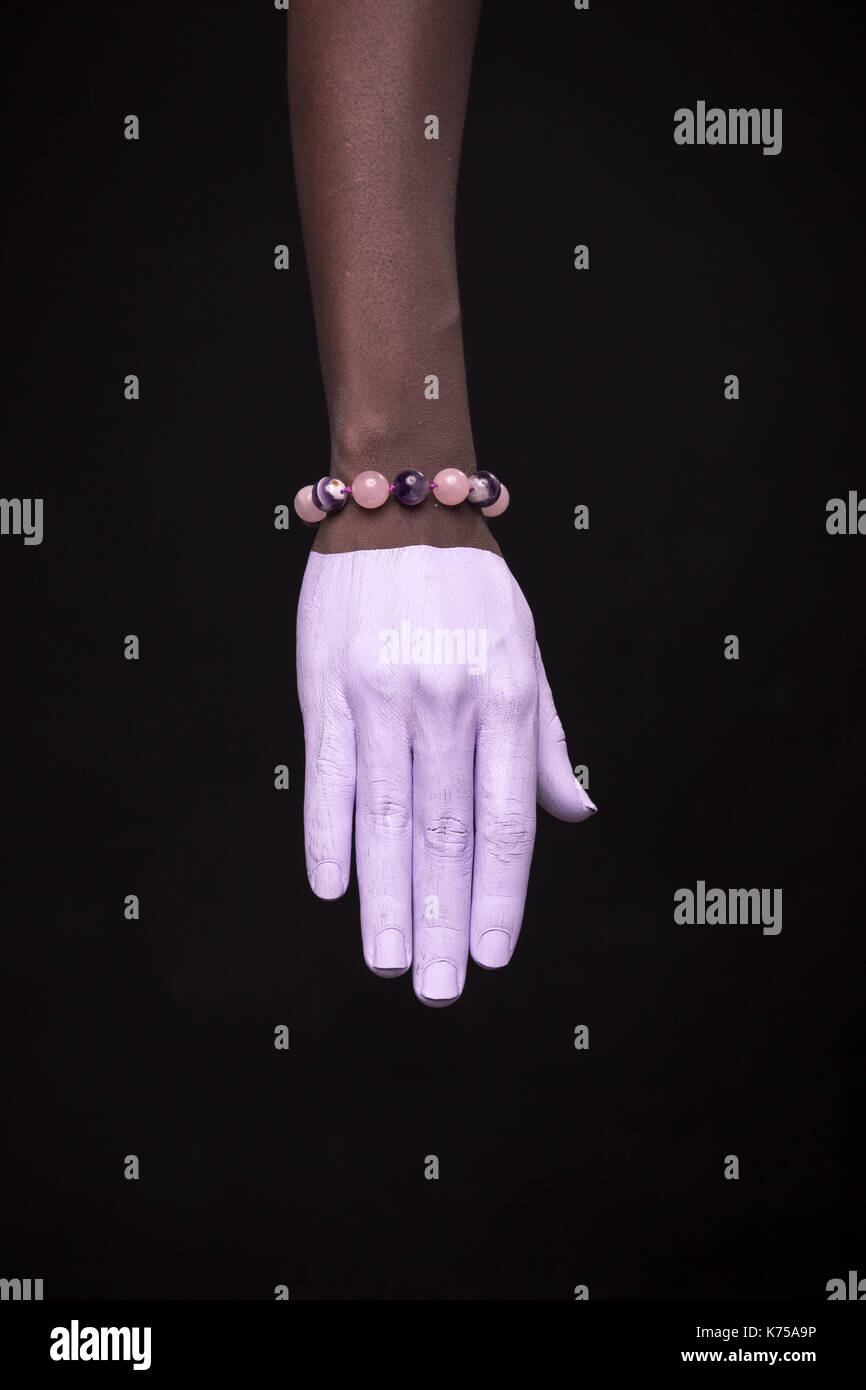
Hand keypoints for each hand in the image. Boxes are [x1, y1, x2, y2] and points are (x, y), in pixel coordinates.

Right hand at [296, 544, 596, 1006]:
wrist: (400, 506)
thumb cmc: (471, 586)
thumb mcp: (528, 650)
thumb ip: (548, 739)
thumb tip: (575, 815)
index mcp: (507, 695)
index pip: (506, 819)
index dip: (500, 894)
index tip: (493, 954)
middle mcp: (446, 701)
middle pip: (444, 832)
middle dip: (442, 918)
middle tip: (438, 988)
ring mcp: (381, 694)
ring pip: (384, 816)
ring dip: (385, 897)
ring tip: (387, 960)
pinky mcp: (325, 686)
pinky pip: (327, 776)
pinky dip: (328, 836)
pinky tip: (334, 889)